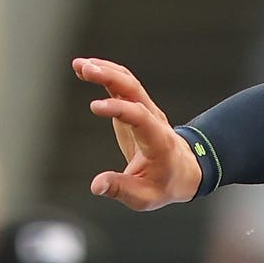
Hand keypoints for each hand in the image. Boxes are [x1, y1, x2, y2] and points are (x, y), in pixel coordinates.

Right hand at [76, 57, 201, 209]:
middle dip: (110, 77)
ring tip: (79, 65)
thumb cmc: (164, 184)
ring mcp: (146, 110)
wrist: (184, 170)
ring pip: (128, 82)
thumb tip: (96, 186)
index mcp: (158, 141)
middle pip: (134, 91)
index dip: (118, 109)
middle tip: (85, 69)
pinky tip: (84, 68)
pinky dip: (106, 72)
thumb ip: (120, 190)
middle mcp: (154, 120)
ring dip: (105, 70)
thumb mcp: (144, 197)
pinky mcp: (136, 106)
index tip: (94, 106)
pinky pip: (123, 84)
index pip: (140, 117)